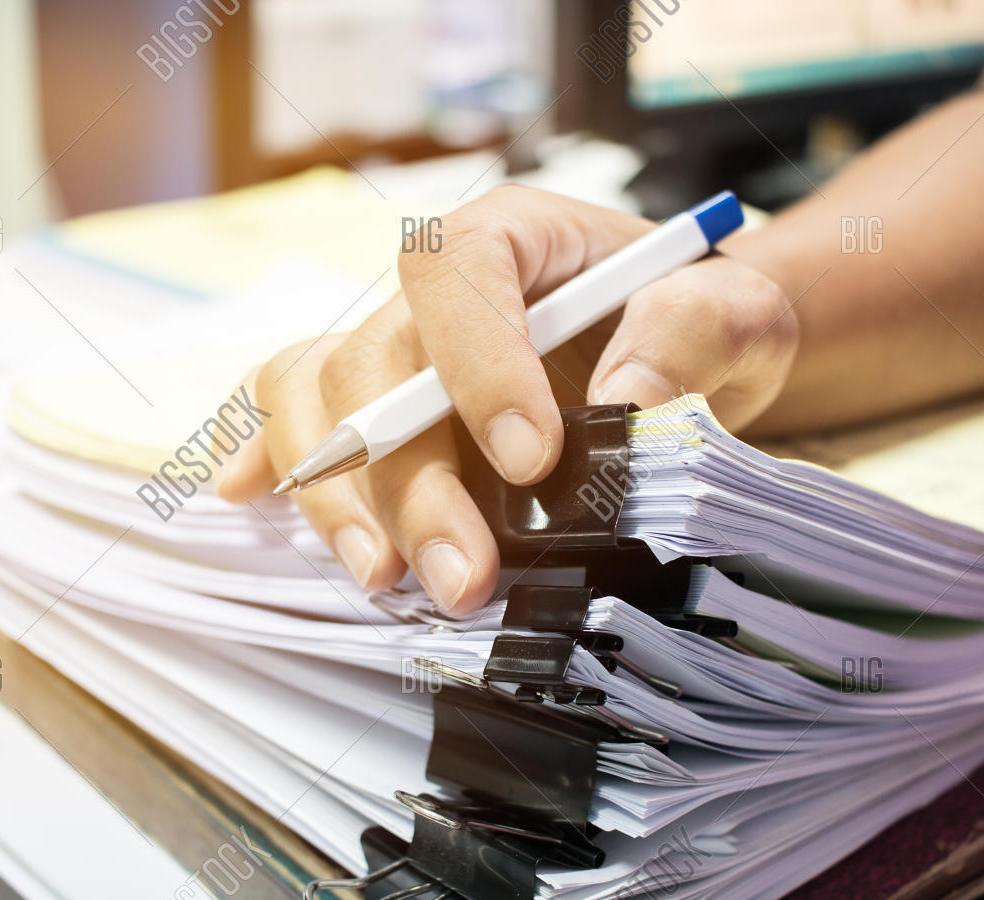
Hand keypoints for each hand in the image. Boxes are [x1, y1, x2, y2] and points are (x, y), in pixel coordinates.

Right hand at [216, 185, 798, 613]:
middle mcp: (438, 293)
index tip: (531, 459)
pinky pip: (287, 409)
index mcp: (516, 237)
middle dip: (410, 480)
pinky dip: (264, 454)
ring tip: (388, 578)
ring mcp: (396, 350)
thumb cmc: (700, 323)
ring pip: (316, 397)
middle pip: (375, 362)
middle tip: (465, 576)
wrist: (680, 353)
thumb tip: (622, 402)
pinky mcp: (380, 405)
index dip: (476, 361)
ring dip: (339, 496)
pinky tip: (247, 499)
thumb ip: (692, 334)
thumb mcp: (737, 314)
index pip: (458, 271)